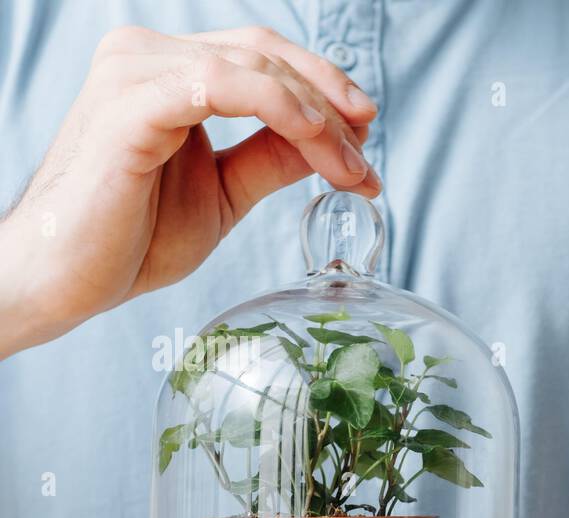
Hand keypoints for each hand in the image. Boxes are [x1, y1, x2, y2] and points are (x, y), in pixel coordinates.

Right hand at [0, 25, 380, 356]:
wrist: (68, 279)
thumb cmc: (132, 237)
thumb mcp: (225, 192)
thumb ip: (271, 158)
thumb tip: (329, 143)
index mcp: (168, 70)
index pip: (263, 56)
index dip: (325, 90)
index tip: (366, 142)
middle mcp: (147, 55)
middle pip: (266, 53)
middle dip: (333, 106)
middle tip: (367, 161)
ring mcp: (135, 73)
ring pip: (256, 69)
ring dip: (319, 118)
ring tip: (351, 168)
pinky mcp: (130, 105)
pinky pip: (222, 86)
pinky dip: (282, 109)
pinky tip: (315, 142)